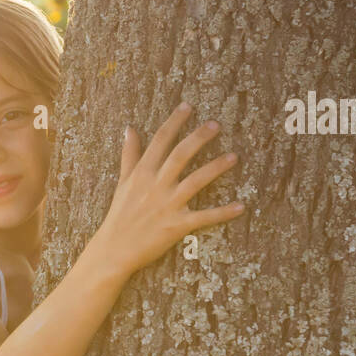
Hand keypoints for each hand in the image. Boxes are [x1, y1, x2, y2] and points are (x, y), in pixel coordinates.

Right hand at [91, 102, 243, 276]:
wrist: (115, 249)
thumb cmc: (120, 215)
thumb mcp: (123, 182)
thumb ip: (129, 155)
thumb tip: (129, 129)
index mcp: (142, 173)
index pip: (160, 140)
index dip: (174, 121)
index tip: (188, 106)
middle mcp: (156, 185)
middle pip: (180, 155)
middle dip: (198, 137)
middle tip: (216, 124)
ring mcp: (167, 205)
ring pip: (196, 181)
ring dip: (216, 168)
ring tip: (234, 157)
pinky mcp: (177, 225)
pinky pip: (204, 217)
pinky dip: (223, 212)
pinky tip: (241, 206)